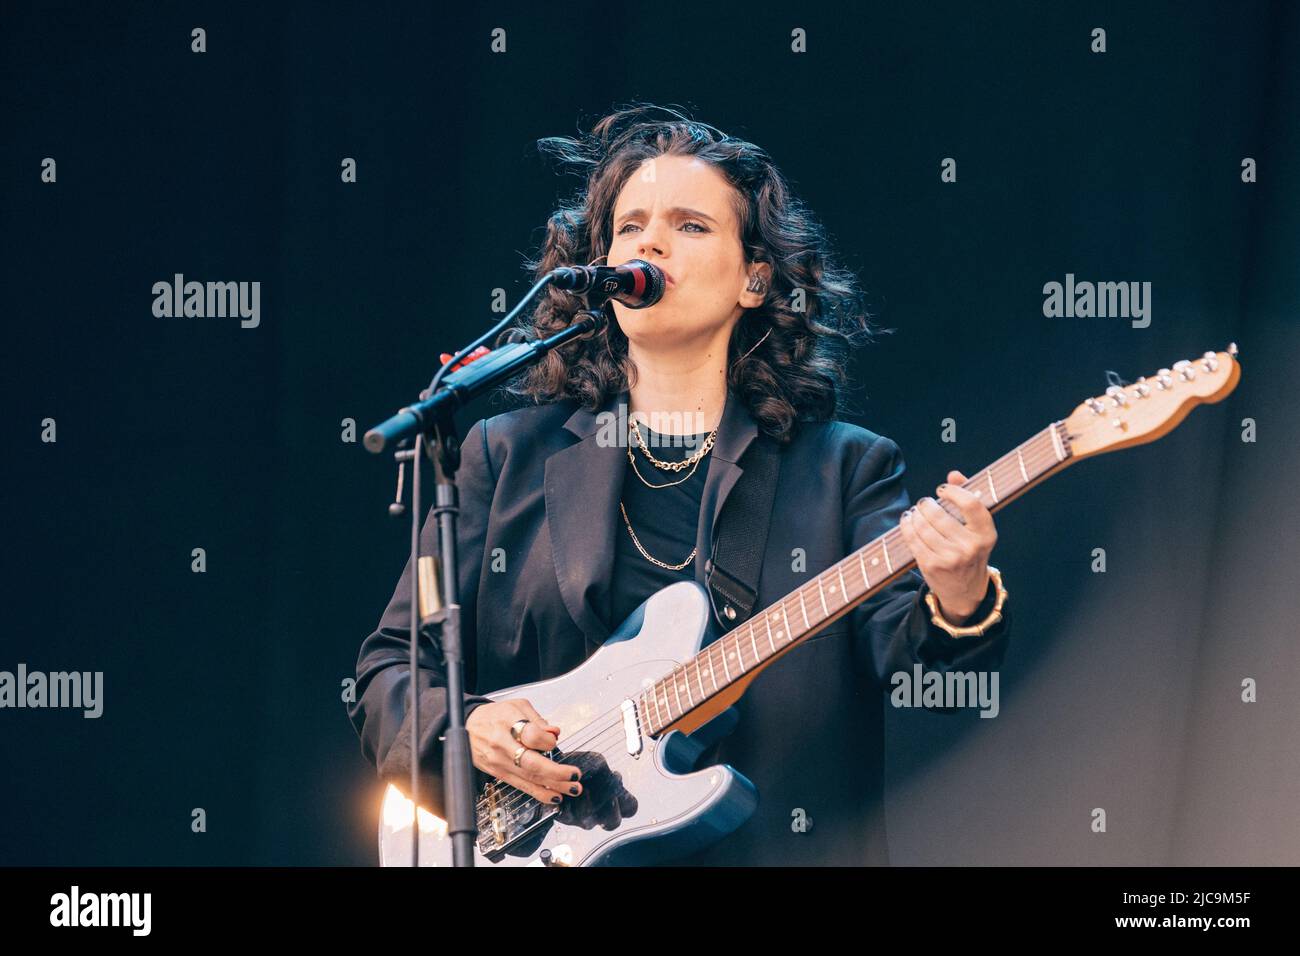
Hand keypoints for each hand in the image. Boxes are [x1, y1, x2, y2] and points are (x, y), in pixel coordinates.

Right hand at [465, 699, 582, 804]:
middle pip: (531, 762)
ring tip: (572, 788)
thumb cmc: (494, 715)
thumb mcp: (517, 706)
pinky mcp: (498, 773)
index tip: (554, 740)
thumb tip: (555, 733)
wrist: (467, 726)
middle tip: (574, 775)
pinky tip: (553, 795)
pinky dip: (539, 793)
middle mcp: (502, 744)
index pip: (532, 735)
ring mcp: (499, 761)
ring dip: (553, 786)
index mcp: (507, 722)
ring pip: (529, 778)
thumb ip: (538, 719)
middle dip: (556, 772)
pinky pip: (521, 786)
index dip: (548, 740)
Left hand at [898, 470, 997, 622]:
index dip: (954, 492)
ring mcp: (949, 558)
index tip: (942, 490)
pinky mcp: (931, 565)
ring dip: (915, 514)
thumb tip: (953, 475)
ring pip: (923, 526)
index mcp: (986, 535)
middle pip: (939, 514)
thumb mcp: (976, 529)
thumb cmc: (970, 551)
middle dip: (926, 504)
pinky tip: (908, 520)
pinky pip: (912, 538)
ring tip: (915, 512)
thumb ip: (967, 498)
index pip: (972, 504)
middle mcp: (969, 547)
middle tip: (924, 503)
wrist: (965, 591)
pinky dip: (906, 525)